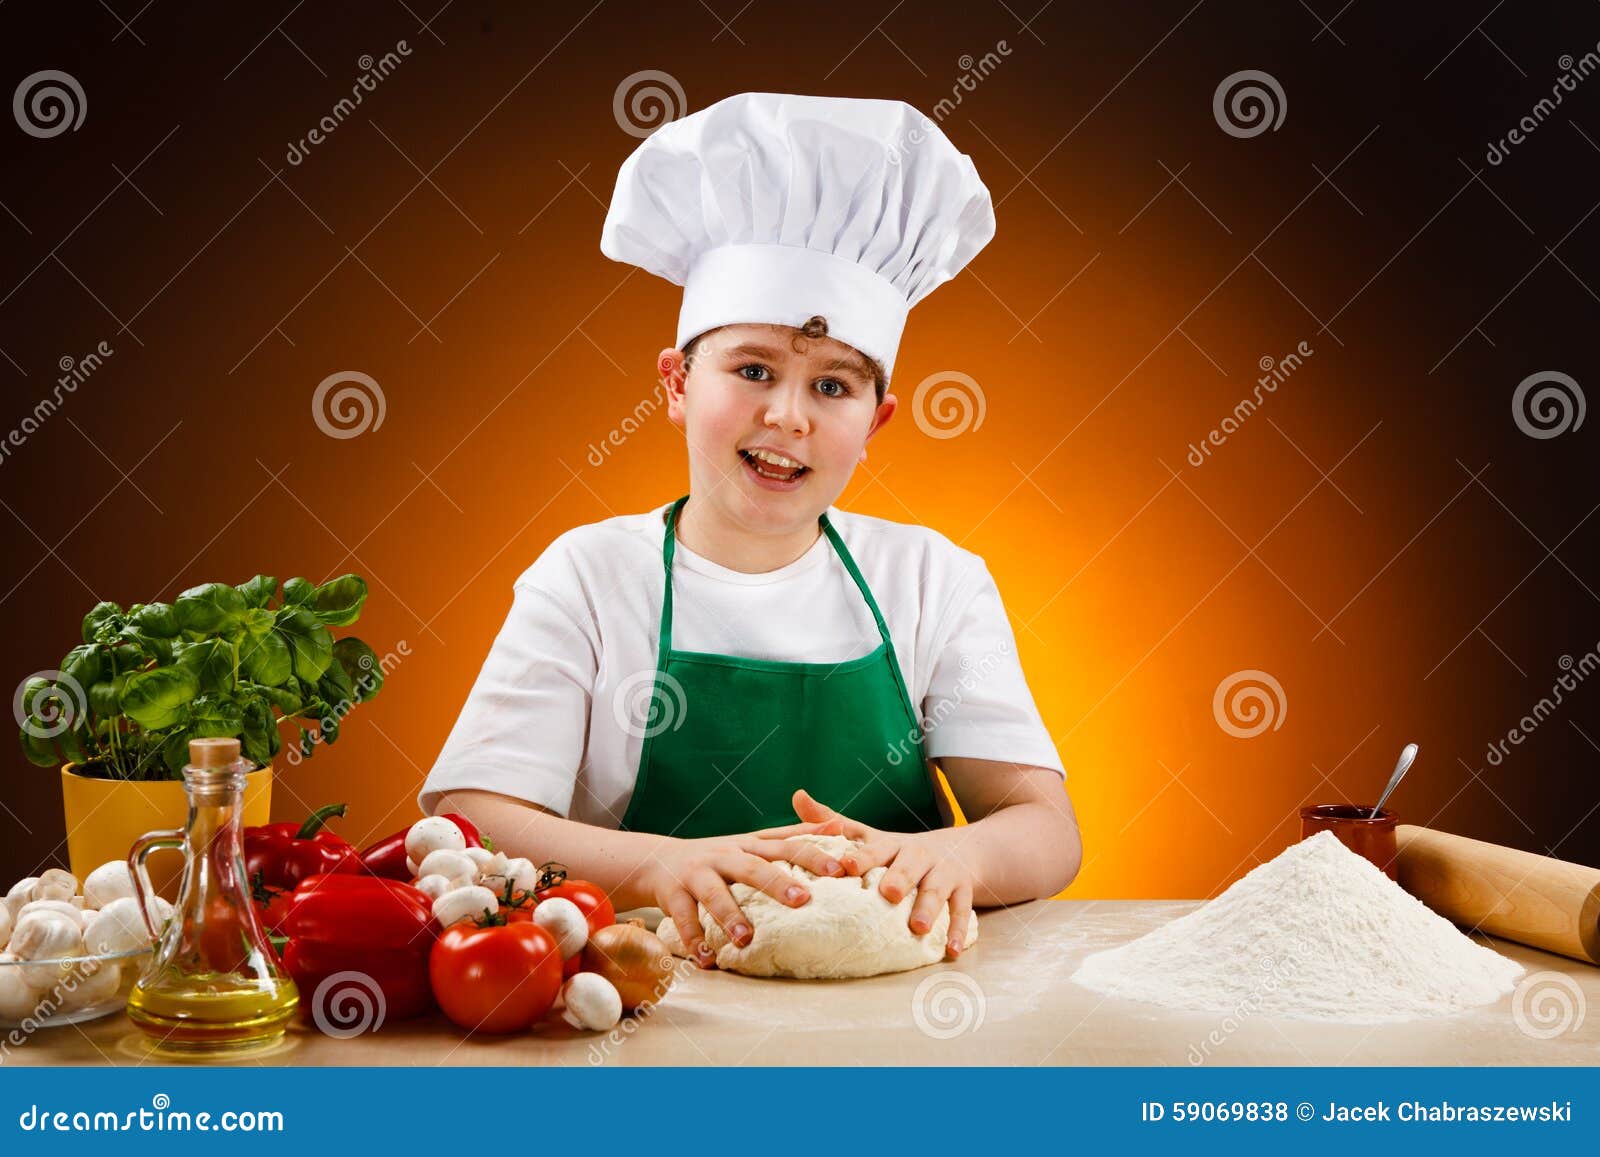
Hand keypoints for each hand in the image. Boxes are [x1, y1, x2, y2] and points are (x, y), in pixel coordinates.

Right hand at [640, 828, 848, 968]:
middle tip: (802, 899)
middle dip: (776, 882)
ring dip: (729, 916)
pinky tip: (706, 960)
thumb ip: (792, 834)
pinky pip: (683, 919)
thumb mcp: (753, 841)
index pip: (785, 847)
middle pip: (752, 868)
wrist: (659, 860)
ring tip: (745, 938)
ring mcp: (697, 874)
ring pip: (714, 894)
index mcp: (749, 846)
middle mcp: (724, 856)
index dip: (812, 856)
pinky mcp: (674, 895)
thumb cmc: (719, 856)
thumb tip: (836, 825)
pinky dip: (694, 940)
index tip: (840, 870)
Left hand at [790, 789, 976, 959]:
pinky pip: (962, 912)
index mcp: (891, 845)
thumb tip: (796, 796)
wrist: (962, 849)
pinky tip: (951, 950)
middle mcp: (918, 855)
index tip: (846, 866)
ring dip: (928, 908)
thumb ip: (833, 821)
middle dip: (899, 879)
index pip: (875, 849)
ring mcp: (944, 872)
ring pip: (936, 889)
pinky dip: (957, 931)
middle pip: (909, 866)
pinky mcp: (964, 891)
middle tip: (888, 894)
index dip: (861, 857)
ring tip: (917, 927)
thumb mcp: (870, 836)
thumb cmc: (900, 851)